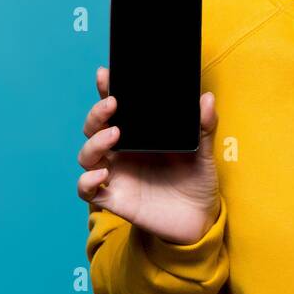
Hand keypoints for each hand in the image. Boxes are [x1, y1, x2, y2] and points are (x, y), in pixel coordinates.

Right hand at [76, 66, 220, 245]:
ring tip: (114, 135)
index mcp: (139, 136)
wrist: (200, 218)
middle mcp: (122, 153)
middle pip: (94, 128)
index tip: (105, 74)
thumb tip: (207, 98)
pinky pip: (87, 190)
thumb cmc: (198, 180)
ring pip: (87, 155)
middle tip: (112, 104)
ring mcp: (117, 175)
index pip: (116, 110)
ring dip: (94, 143)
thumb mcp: (205, 152)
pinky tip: (101, 173)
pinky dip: (86, 181)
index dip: (105, 91)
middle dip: (97, 113)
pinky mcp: (115, 199)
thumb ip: (204, 126)